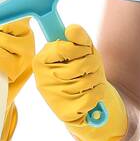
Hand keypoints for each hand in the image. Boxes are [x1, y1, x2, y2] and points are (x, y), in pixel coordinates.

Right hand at [32, 23, 127, 140]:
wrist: (82, 99)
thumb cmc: (81, 70)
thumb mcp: (82, 50)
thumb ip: (79, 37)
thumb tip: (71, 29)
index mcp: (41, 60)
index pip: (61, 48)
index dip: (79, 48)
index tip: (84, 50)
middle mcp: (43, 79)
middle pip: (78, 66)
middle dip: (93, 64)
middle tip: (91, 67)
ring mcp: (53, 97)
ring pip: (86, 82)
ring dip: (97, 79)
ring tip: (91, 79)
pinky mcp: (64, 112)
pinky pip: (91, 97)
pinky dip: (98, 93)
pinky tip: (92, 93)